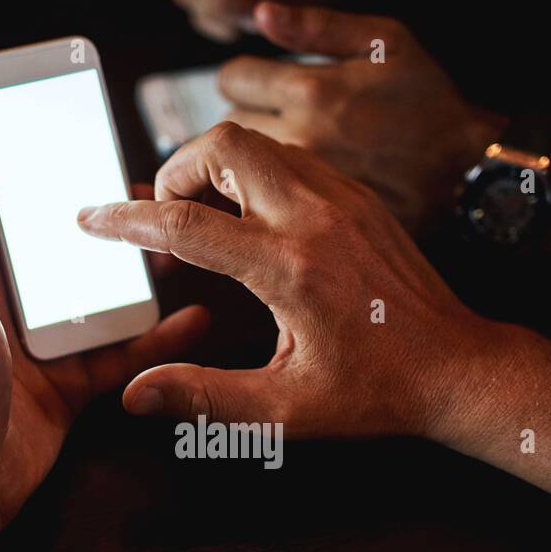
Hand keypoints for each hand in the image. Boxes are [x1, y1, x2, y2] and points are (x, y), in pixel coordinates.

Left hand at [0, 166, 207, 550]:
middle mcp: (9, 315)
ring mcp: (42, 356)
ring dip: (141, 289)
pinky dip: (153, 345)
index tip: (95, 171)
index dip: (54, 200)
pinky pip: (118, 361)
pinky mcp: (69, 393)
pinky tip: (184, 326)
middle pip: (70, 267)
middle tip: (155, 216)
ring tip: (182, 261)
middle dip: (111, 243)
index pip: (20, 228)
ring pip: (102, 311)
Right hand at [77, 122, 488, 439]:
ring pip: (259, 142)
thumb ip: (204, 398)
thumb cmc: (376, 392)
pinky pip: (293, 156)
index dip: (127, 220)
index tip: (92, 219)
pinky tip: (252, 219)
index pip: (185, 224)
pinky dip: (256, 172)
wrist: (458, 368)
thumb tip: (135, 394)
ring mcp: (343, 198)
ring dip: (216, 167)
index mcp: (288, 268)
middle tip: (167, 217)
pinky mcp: (361, 196)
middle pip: (222, 146)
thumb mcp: (286, 409)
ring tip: (205, 219)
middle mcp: (315, 217)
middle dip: (176, 171)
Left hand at [220, 3, 504, 235]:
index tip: (259, 82)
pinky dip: (269, 194)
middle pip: (226, 128)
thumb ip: (318, 25)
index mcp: (313, 90)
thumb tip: (262, 12)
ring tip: (278, 152)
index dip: (242, 76)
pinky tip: (293, 187)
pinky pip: (268, 204)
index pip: (232, 78)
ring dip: (246, 160)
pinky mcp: (315, 217)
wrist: (464, 171)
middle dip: (239, 119)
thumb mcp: (387, 42)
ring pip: (240, 170)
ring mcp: (306, 185)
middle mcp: (302, 139)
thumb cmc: (428, 102)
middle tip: (265, 120)